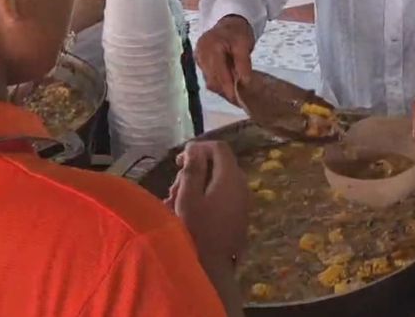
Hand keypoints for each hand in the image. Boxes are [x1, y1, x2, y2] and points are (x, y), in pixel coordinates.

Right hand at [167, 141, 248, 267]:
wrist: (214, 266)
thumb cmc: (197, 230)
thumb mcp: (188, 198)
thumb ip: (192, 170)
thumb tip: (194, 147)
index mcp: (230, 177)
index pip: (219, 148)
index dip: (198, 148)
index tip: (178, 161)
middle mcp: (241, 184)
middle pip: (217, 165)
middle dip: (192, 172)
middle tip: (173, 189)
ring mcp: (241, 199)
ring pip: (216, 182)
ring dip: (194, 187)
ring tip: (174, 204)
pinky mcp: (237, 212)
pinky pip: (221, 195)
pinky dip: (203, 198)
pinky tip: (186, 212)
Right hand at [195, 15, 254, 102]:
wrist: (230, 23)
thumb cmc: (238, 32)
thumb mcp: (244, 45)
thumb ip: (243, 63)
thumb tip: (245, 82)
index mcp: (210, 47)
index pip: (218, 73)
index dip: (228, 87)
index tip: (238, 99)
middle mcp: (201, 54)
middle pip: (212, 79)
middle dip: (225, 91)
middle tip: (239, 100)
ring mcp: (199, 58)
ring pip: (209, 80)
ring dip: (222, 88)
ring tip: (236, 95)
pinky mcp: (200, 62)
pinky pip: (209, 76)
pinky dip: (219, 83)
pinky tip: (230, 87)